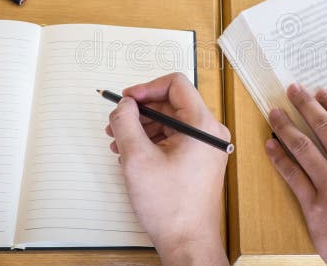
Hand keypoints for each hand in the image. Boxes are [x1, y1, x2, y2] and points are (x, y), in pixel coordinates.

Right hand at [105, 73, 229, 265]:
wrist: (188, 242)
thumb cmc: (171, 207)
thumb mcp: (137, 158)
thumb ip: (126, 123)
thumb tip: (124, 105)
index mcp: (203, 125)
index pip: (176, 84)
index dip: (146, 88)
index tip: (127, 100)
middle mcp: (210, 132)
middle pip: (171, 104)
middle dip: (140, 111)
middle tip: (116, 123)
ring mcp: (207, 147)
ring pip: (171, 122)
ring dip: (142, 128)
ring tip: (119, 143)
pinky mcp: (200, 161)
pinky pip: (174, 139)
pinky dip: (152, 142)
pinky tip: (131, 155)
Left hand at [265, 85, 326, 265]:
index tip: (323, 93)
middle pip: (323, 128)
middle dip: (306, 106)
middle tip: (293, 90)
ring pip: (303, 148)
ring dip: (286, 127)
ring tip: (274, 113)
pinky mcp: (316, 206)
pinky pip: (293, 177)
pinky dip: (279, 159)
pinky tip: (269, 145)